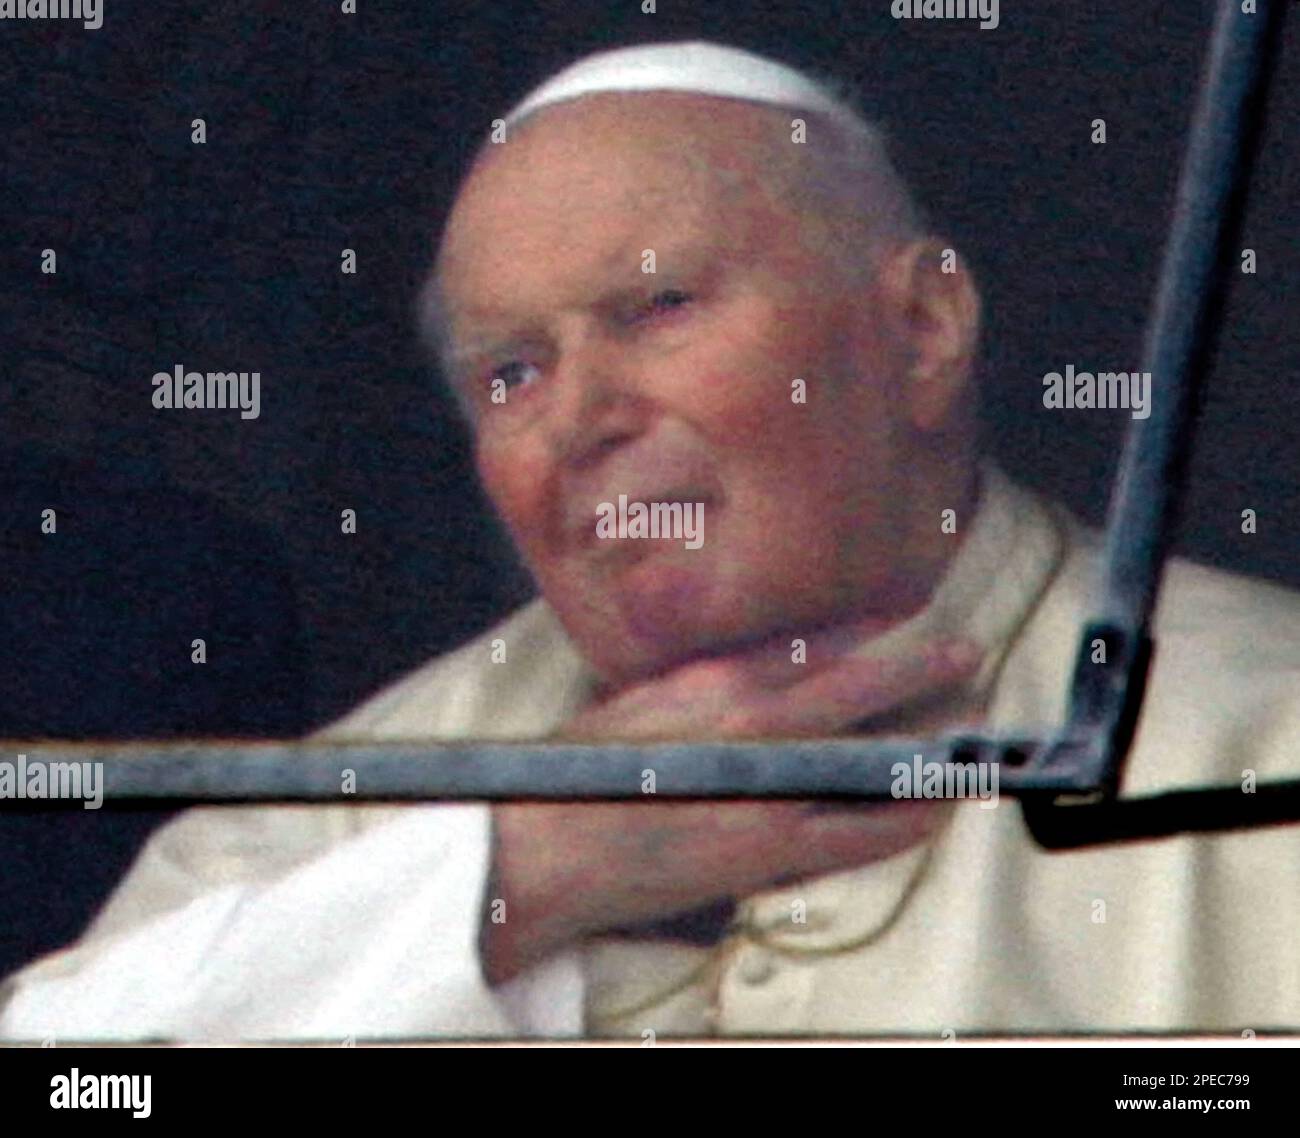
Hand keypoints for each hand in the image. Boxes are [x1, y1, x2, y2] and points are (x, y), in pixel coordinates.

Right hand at [481, 621, 980, 983]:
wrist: (545, 854)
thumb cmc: (585, 774)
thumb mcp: (642, 703)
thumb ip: (707, 682)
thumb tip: (769, 667)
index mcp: (712, 682)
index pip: (811, 641)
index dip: (871, 624)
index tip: (912, 606)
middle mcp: (748, 727)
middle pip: (856, 687)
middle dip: (920, 668)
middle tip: (966, 654)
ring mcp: (765, 791)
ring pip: (872, 758)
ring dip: (929, 741)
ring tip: (971, 732)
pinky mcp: (769, 853)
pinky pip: (860, 836)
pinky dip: (906, 818)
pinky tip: (938, 805)